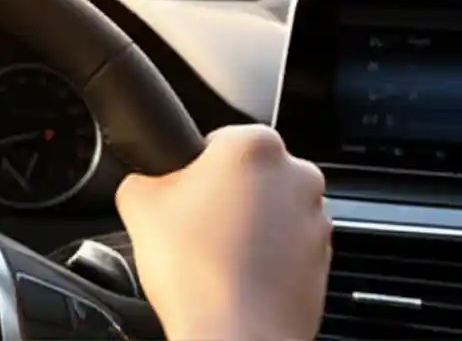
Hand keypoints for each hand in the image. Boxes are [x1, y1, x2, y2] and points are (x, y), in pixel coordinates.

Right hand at [115, 125, 330, 340]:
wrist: (235, 335)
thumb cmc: (196, 269)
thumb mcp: (138, 202)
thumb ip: (143, 174)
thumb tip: (150, 180)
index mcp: (254, 144)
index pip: (215, 140)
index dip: (190, 170)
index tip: (180, 196)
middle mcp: (297, 173)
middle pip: (246, 173)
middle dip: (222, 195)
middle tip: (192, 227)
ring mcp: (316, 217)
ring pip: (268, 209)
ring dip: (245, 225)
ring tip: (214, 257)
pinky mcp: (323, 255)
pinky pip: (285, 243)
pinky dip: (264, 254)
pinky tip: (235, 275)